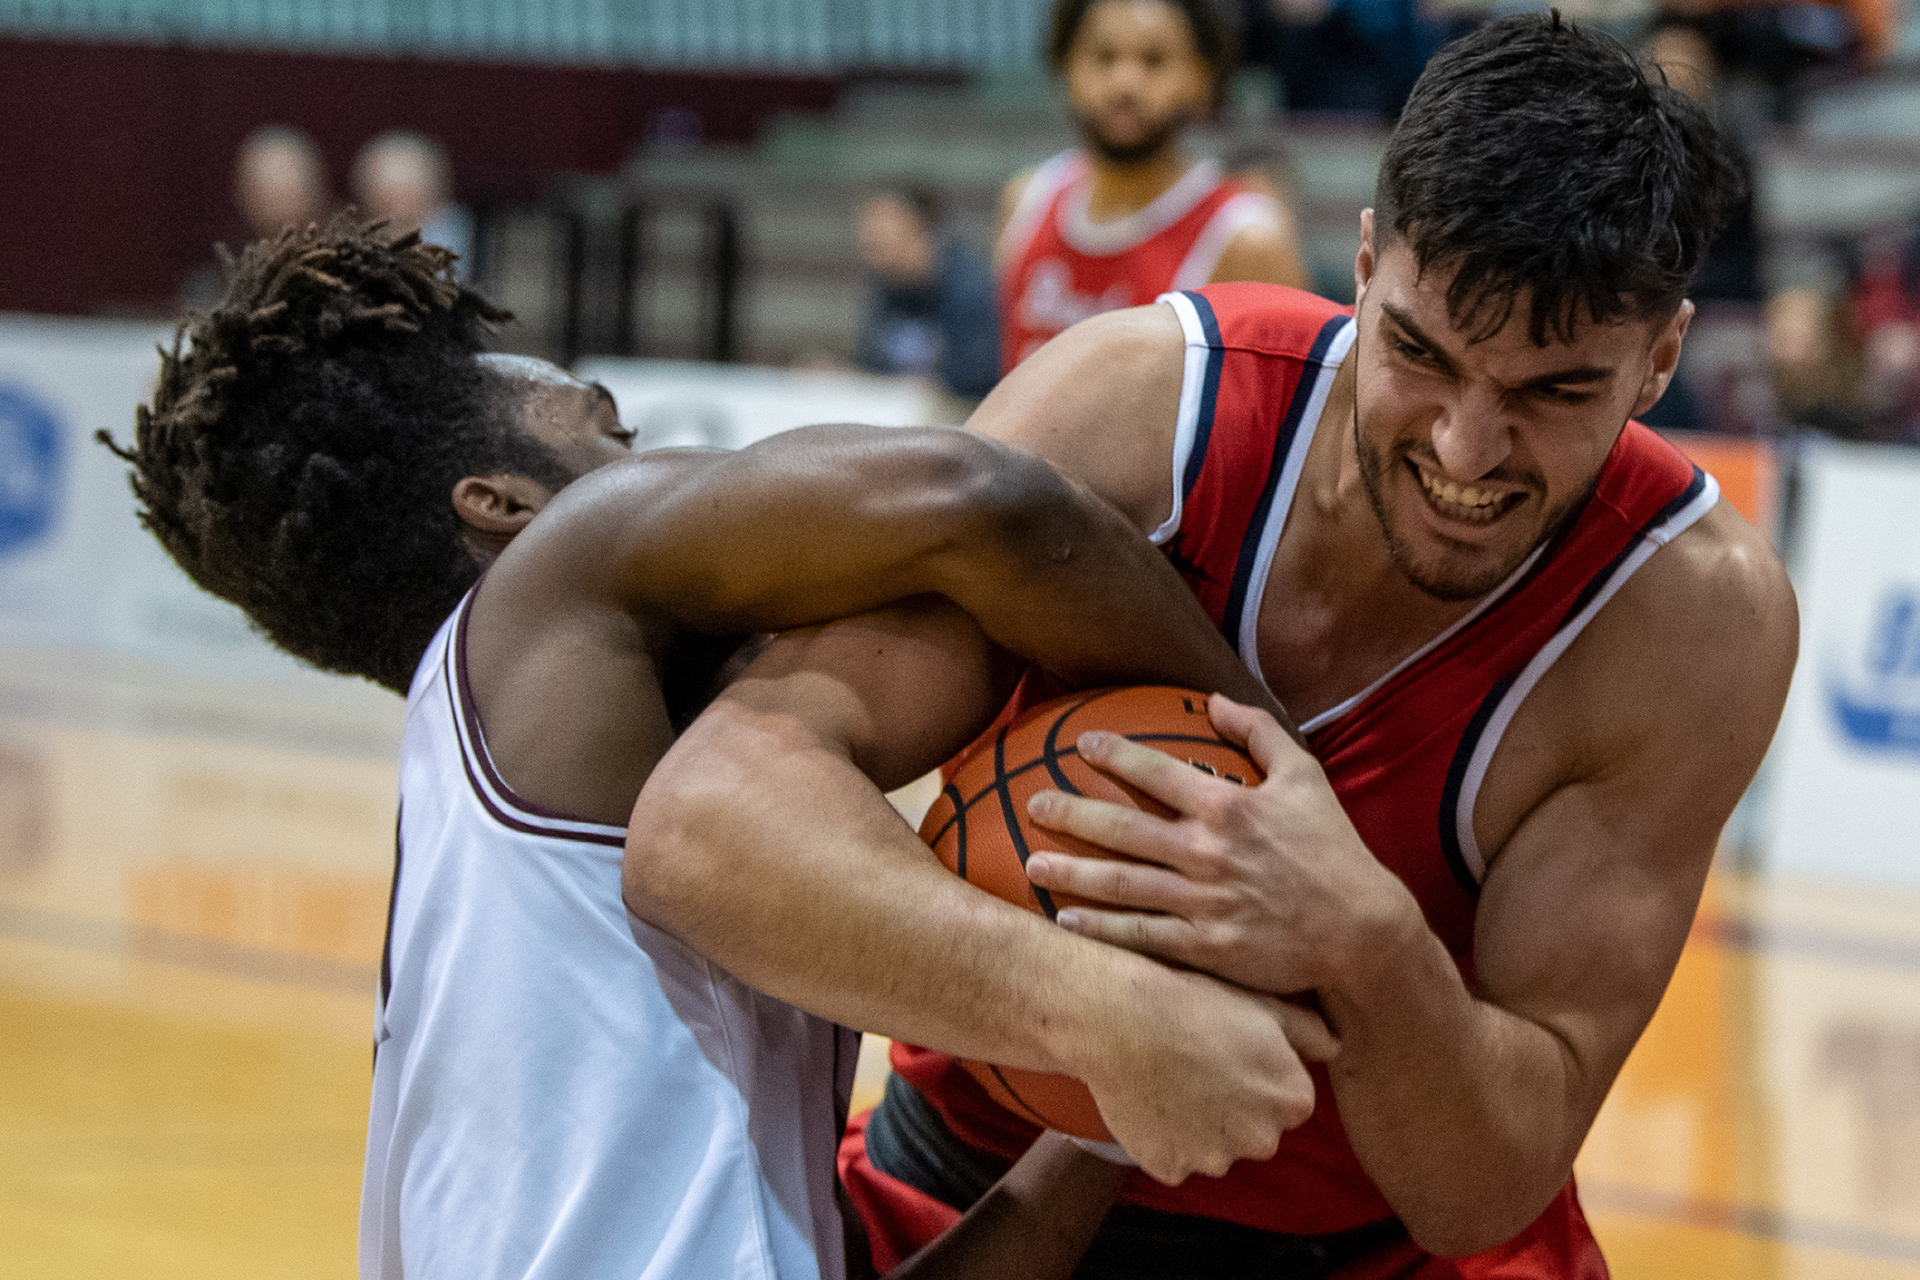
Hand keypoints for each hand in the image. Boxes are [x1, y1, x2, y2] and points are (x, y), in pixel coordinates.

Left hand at [1023, 693, 1418, 996]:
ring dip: (1071, 872)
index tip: (1079, 744)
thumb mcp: (1305, 777)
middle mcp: (1207, 851)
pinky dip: (1101, 929)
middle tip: (1034, 803)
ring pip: (1121, 883)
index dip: (1113, 754)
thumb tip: (1214, 699)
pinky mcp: (1205, 946)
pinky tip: (1066, 921)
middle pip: (1122, 828)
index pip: (1155, 772)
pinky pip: (1141, 935)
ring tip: (1030, 863)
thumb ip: (1259, 732)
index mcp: (1228, 806)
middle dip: (1071, 812)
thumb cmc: (1332, 850)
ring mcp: (1202, 902)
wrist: (1360, 931)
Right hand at [1069, 963, 1328, 1184]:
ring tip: (1172, 1077)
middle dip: (1235, 1107)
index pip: (1288, 1100)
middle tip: (1201, 1065)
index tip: (1232, 1053)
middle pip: (1255, 1130)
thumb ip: (1310, 1031)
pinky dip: (1165, 1136)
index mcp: (1293, 1101)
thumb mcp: (1265, 1003)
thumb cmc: (1193, 1002)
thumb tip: (1332, 1047)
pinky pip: (1174, 1157)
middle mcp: (1263, 1141)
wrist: (1120, 1017)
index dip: (1260, 1076)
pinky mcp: (1171, 1168)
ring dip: (1200, 1124)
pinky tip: (1151, 1097)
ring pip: (1214, 1147)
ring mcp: (1215, 1160)